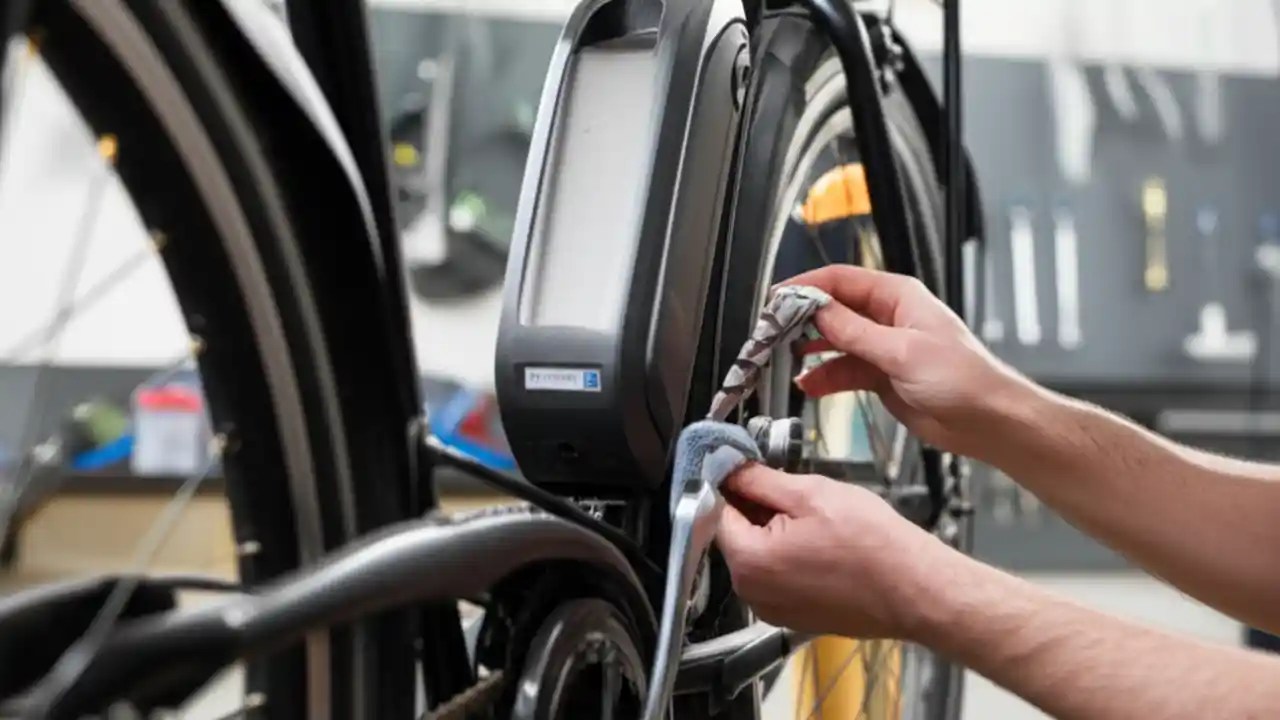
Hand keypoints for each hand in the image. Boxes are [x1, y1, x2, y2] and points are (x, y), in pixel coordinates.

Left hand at [715, 464, 952, 639]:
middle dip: (756, 509)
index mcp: (748, 561)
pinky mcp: (793, 619)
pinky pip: (776, 578)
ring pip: (758, 557)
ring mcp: (771, 611)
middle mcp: (750, 593)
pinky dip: (788, 558)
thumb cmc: (869, 540)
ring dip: (773, 533)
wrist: (916, 590)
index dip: (733, 485)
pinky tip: (820, 544)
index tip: (751, 467)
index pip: (718, 512)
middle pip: (736, 536)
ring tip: (814, 518)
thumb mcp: (811, 494)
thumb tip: (729, 468)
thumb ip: (761, 481)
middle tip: (794, 490)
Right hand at [781, 265, 1033, 461]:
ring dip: (810, 351)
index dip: (805, 286)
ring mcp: (883, 347)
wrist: (988, 421)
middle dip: (802, 320)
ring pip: (835, 341)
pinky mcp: (882, 375)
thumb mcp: (901, 351)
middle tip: (772, 332)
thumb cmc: (962, 379)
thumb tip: (816, 309)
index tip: (776, 299)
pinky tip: (809, 385)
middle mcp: (888, 317)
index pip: (840, 280)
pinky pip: (844, 370)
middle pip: (833, 309)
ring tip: (783, 359)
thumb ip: (854, 331)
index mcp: (897, 296)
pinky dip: (825, 377)